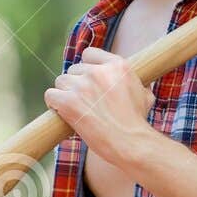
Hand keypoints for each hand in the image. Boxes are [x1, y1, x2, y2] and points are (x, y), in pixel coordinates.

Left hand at [43, 47, 156, 166]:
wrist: (130, 142)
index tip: (88, 80)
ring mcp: (82, 86)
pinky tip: (61, 112)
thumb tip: (137, 81)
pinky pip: (50, 95)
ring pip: (61, 81)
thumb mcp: (145, 95)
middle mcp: (98, 72)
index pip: (89, 54)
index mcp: (117, 65)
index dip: (86, 67)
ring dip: (64, 93)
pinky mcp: (69, 102)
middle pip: (73, 69)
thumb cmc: (138, 122)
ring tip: (74, 108)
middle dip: (76, 84)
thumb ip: (137, 83)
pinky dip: (54, 104)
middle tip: (84, 101)